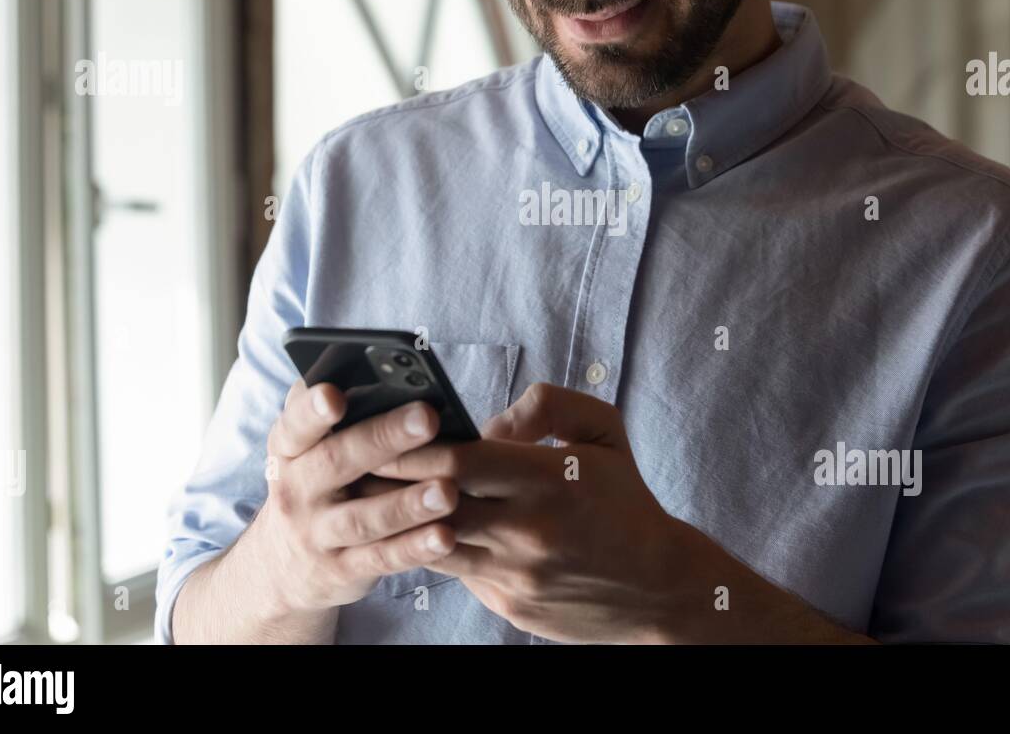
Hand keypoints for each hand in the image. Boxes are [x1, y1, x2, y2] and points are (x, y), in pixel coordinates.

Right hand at [250, 380, 461, 617]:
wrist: (280, 567)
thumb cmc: (310, 485)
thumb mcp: (302, 452)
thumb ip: (327, 417)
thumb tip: (367, 369)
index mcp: (288, 451)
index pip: (295, 426)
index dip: (312, 411)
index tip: (335, 394)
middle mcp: (296, 491)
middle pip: (338, 462)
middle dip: (383, 438)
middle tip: (427, 417)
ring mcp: (317, 534)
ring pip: (363, 518)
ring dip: (407, 504)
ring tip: (448, 490)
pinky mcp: (342, 570)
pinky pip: (381, 558)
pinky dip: (413, 549)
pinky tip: (446, 536)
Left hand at [372, 383, 692, 642]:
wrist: (656, 586)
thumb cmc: (625, 500)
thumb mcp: (604, 432)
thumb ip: (548, 405)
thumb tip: (490, 421)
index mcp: (550, 480)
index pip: (460, 460)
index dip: (413, 444)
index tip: (382, 428)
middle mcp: (528, 530)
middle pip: (434, 502)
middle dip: (388, 480)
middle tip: (352, 459)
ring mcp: (514, 573)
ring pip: (434, 543)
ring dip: (398, 519)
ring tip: (367, 493)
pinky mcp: (507, 603)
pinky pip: (455, 572)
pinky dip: (432, 548)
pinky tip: (414, 529)